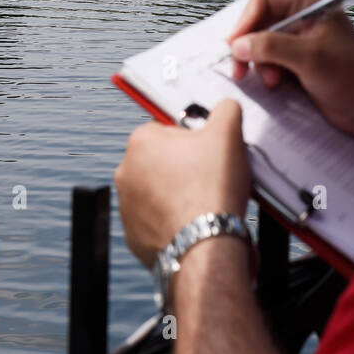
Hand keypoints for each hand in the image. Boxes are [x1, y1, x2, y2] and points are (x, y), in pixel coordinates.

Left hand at [115, 100, 249, 266]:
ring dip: (177, 193)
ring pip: (157, 191)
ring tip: (205, 201)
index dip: (193, 139)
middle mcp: (125, 173)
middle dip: (183, 166)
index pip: (167, 128)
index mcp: (141, 142)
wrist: (205, 247)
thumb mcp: (228, 134)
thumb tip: (225, 107)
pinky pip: (156, 220)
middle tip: (210, 176)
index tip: (209, 151)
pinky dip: (173, 220)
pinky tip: (195, 221)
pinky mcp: (134, 235)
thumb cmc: (211, 191)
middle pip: (160, 160)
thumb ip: (225, 110)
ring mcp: (127, 207)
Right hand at [226, 0, 353, 162]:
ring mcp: (301, 35)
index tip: (235, 47)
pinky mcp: (298, 56)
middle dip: (250, 46)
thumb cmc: (352, 78)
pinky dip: (268, 69)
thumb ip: (272, 47)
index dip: (246, 22)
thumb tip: (239, 45)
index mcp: (311, 1)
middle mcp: (304, 13)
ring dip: (260, 62)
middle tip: (241, 69)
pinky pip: (270, 56)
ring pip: (261, 41)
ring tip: (273, 80)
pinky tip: (278, 82)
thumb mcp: (309, 58)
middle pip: (259, 20)